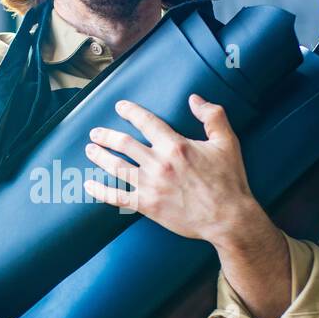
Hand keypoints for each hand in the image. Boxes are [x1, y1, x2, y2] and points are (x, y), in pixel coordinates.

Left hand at [82, 94, 263, 246]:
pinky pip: (117, 197)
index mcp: (175, 146)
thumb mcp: (227, 142)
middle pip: (124, 144)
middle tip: (95, 132)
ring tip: (90, 149)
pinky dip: (100, 191)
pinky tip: (89, 185)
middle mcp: (159, 163)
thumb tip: (194, 99)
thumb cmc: (229, 181)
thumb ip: (212, 116)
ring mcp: (150, 185)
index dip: (130, 112)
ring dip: (100, 156)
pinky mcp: (147, 205)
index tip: (120, 107)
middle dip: (106, 135)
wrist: (227, 218)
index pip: (146, 122)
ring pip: (116, 167)